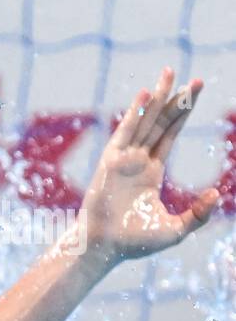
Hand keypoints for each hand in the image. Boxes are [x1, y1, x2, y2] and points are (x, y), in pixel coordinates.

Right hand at [80, 67, 219, 264]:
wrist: (104, 247)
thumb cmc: (135, 242)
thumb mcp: (175, 229)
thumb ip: (198, 213)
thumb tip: (216, 193)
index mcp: (151, 172)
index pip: (169, 135)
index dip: (183, 114)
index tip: (195, 92)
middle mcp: (137, 161)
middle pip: (160, 122)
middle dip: (176, 100)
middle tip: (193, 78)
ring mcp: (123, 159)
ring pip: (145, 122)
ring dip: (158, 97)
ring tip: (169, 73)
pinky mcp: (111, 162)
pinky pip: (125, 132)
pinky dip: (134, 113)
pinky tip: (145, 94)